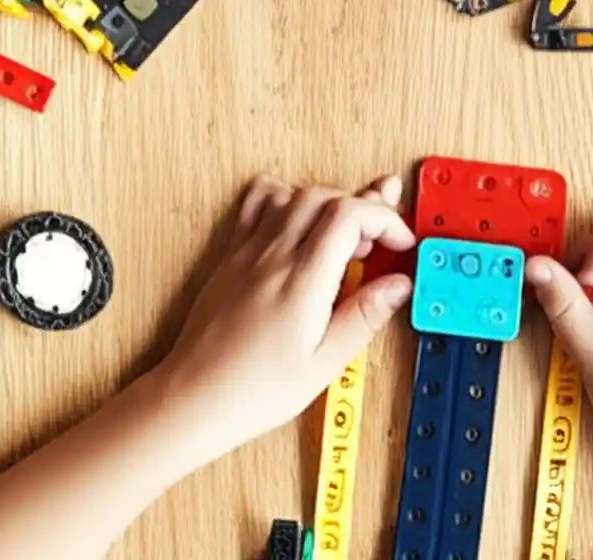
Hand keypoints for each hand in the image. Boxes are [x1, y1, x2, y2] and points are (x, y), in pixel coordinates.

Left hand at [150, 174, 415, 458]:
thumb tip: (399, 285)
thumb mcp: (325, 363)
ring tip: (343, 238)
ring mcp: (248, 252)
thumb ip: (365, 315)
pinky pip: (256, 203)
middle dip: (363, 209)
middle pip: (325, 196)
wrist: (193, 398)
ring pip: (294, 194)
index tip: (399, 244)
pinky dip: (285, 199)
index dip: (384, 219)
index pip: (349, 215)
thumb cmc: (254, 390)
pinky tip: (299, 225)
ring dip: (328, 204)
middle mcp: (273, 257)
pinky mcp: (231, 257)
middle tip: (379, 244)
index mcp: (302, 282)